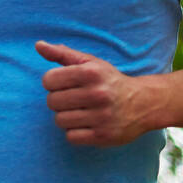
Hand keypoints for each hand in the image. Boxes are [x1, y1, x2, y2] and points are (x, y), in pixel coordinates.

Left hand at [37, 41, 153, 146]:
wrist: (144, 103)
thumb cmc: (109, 81)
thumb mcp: (89, 63)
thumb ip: (62, 54)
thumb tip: (38, 45)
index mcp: (91, 73)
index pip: (48, 80)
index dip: (52, 83)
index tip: (64, 84)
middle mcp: (97, 94)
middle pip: (52, 102)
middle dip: (59, 100)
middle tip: (74, 99)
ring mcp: (101, 116)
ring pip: (60, 120)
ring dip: (66, 117)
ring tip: (80, 112)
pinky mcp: (103, 136)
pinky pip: (71, 137)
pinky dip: (75, 132)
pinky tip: (87, 124)